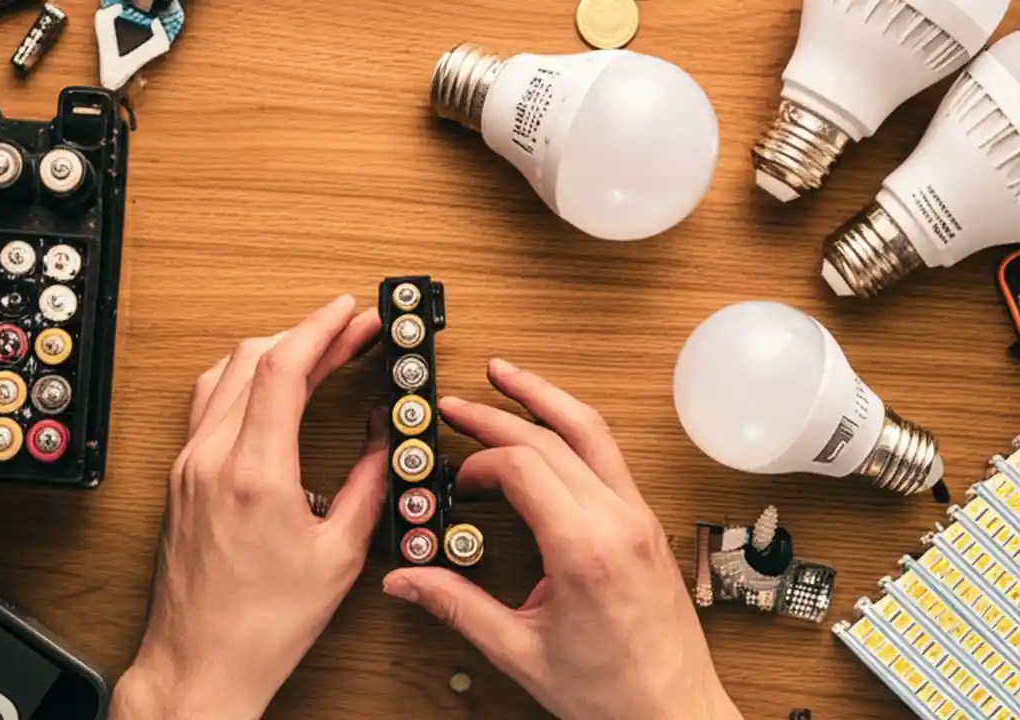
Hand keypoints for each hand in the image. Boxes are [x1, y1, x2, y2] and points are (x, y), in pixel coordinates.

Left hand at [112, 295, 386, 719]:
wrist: (201, 662)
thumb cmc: (262, 623)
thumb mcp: (338, 554)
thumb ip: (369, 484)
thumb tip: (384, 438)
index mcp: (254, 474)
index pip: (283, 368)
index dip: (320, 327)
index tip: (349, 310)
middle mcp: (211, 459)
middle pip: (252, 358)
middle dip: (307, 333)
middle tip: (349, 331)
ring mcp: (188, 465)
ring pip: (225, 373)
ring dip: (273, 351)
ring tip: (317, 351)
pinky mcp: (180, 477)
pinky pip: (210, 402)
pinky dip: (246, 378)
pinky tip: (270, 386)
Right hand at [383, 359, 741, 719]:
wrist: (675, 713)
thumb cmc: (612, 692)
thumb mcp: (520, 651)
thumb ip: (457, 607)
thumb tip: (406, 580)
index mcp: (585, 548)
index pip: (525, 466)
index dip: (480, 461)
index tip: (457, 481)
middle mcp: (619, 520)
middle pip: (554, 436)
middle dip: (498, 413)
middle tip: (458, 404)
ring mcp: (639, 517)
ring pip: (593, 431)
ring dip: (546, 399)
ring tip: (509, 376)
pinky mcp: (646, 524)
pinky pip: (609, 456)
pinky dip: (573, 429)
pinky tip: (550, 426)